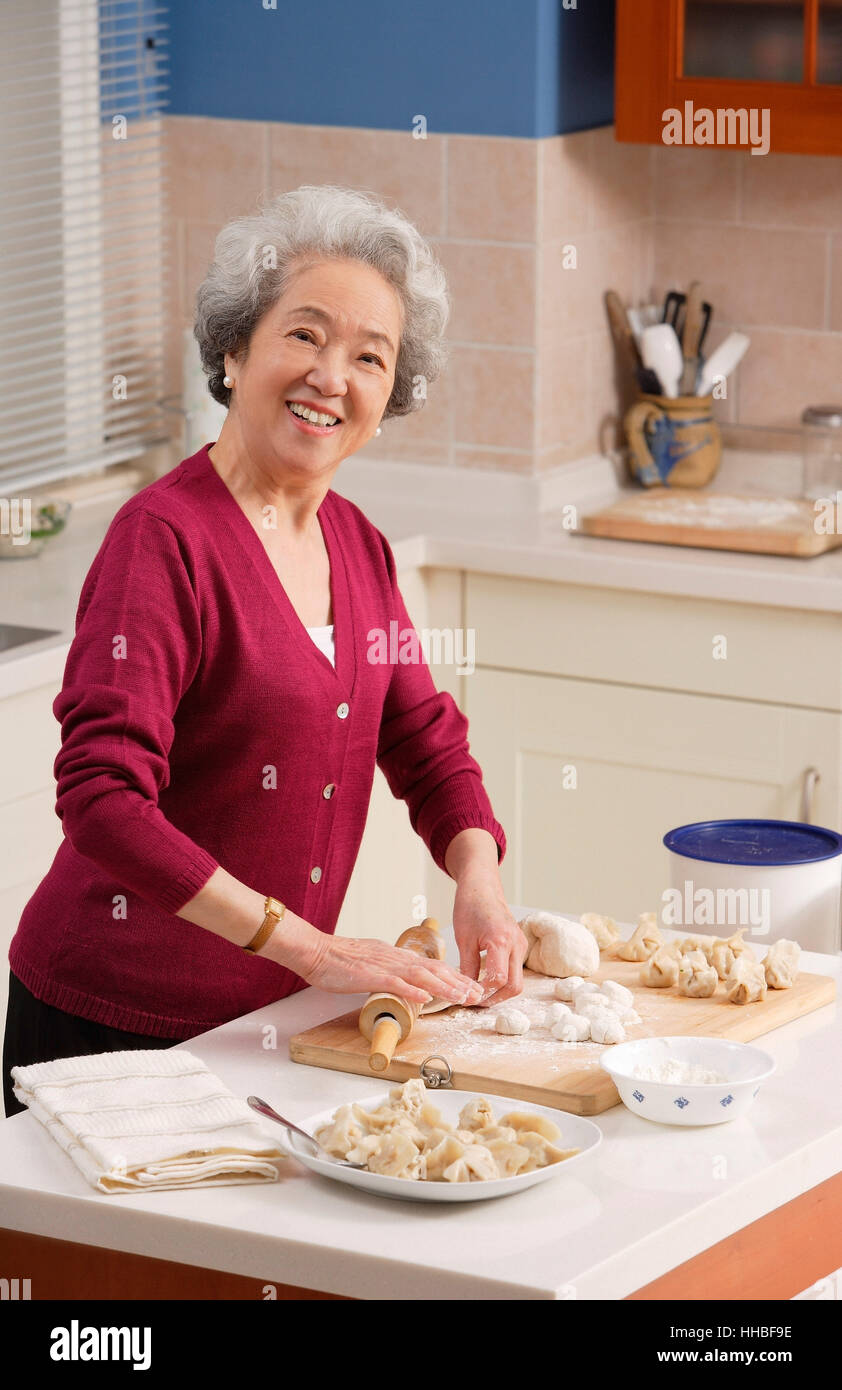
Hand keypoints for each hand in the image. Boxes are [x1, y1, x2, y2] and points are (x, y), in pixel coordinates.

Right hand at [291, 927, 484, 1007]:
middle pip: (434, 969)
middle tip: (478, 994)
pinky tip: (427, 998)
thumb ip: (388, 970)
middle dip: (458, 982)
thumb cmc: (338, 960)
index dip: (453, 976)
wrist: (316, 951)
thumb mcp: (371, 962)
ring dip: (445, 987)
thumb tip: (403, 980)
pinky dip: (413, 991)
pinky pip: (395, 983)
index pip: (431, 966)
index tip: (469, 986)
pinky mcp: (370, 976)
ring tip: (462, 997)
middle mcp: (395, 958)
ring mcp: (384, 966)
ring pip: (421, 976)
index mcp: (396, 956)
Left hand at [452, 869, 526, 1006]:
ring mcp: (521, 944)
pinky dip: (504, 980)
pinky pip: (516, 970)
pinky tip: (486, 980)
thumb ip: (467, 968)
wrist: (482, 888)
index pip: (498, 979)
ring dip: (501, 992)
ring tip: (480, 993)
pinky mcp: (520, 945)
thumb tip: (466, 992)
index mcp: (501, 941)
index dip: (483, 993)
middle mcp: (516, 944)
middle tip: (476, 1002)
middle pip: (515, 986)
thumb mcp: (464, 940)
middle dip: (496, 999)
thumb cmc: (470, 908)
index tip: (468, 996)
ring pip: (518, 981)